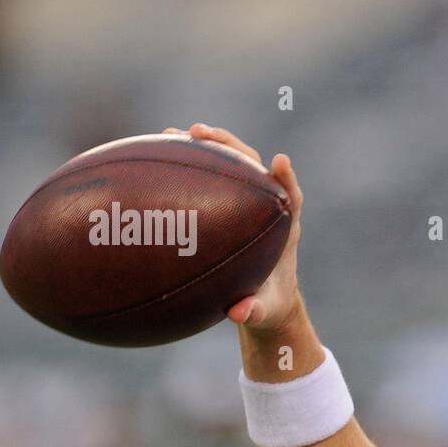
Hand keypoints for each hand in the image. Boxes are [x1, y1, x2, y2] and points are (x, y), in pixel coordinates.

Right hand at [163, 123, 304, 334]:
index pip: (290, 195)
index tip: (279, 161)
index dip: (286, 178)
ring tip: (173, 133)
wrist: (266, 299)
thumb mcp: (263, 312)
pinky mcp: (227, 204)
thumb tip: (238, 313)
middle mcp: (267, 208)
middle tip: (200, 133)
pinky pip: (209, 178)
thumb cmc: (268, 303)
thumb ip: (254, 311)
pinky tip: (157, 155)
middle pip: (255, 166)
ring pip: (230, 164)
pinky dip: (189, 165)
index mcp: (285, 229)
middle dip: (231, 146)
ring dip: (206, 146)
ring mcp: (247, 202)